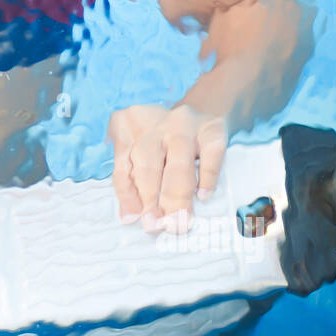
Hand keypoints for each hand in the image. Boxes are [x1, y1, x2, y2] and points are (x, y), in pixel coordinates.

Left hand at [107, 103, 227, 231]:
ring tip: (178, 221)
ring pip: (177, 165)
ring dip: (177, 197)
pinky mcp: (211, 130)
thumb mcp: (146, 152)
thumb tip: (130, 217)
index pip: (123, 167)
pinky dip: (206, 178)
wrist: (206, 109)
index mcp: (131, 131)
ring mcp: (184, 127)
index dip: (128, 196)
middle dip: (151, 201)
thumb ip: (135, 180)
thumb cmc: (168, 141)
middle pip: (148, 167)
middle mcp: (155, 127)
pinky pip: (209, 156)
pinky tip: (203, 196)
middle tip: (156, 226)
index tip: (132, 220)